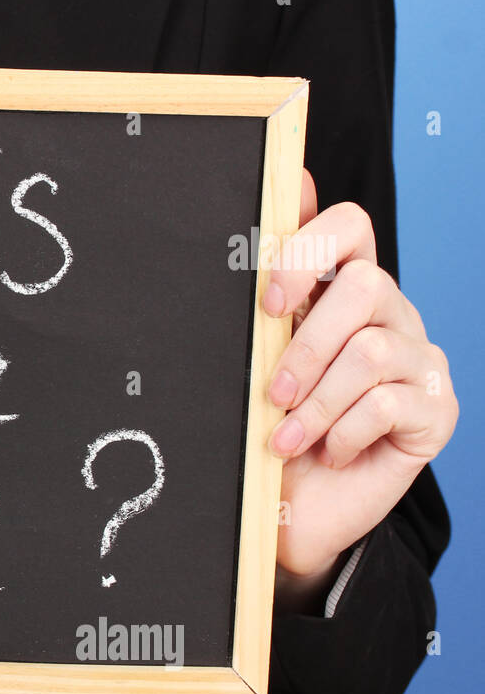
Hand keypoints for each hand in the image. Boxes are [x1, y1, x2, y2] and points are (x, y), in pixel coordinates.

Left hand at [265, 170, 456, 610]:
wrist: (294, 510)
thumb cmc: (272, 427)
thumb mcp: (258, 359)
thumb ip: (276, 287)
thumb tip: (294, 183)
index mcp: (343, 292)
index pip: (350, 227)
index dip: (309, 250)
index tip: (268, 301)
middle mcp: (390, 315)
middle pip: (364, 286)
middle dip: (305, 344)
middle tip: (272, 392)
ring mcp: (420, 361)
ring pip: (371, 350)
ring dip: (316, 401)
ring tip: (285, 436)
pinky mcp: (435, 410)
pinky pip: (389, 402)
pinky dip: (345, 431)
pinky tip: (330, 451)